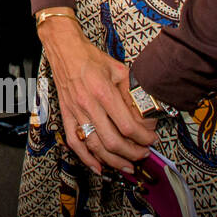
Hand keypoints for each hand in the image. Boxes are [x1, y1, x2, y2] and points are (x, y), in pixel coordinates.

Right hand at [41, 13, 157, 174]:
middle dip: (132, 153)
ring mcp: (75, 112)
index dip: (143, 138)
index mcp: (103, 92)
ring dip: (113, 160)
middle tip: (143, 153)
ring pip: (95, 146)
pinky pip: (74, 142)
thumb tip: (143, 116)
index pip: (127, 125)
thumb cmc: (91, 58)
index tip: (151, 139)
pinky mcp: (66, 114)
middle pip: (113, 141)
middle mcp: (88, 105)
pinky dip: (86, 158)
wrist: (64, 50)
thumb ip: (131, 94)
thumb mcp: (119, 70)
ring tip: (127, 165)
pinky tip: (97, 166)